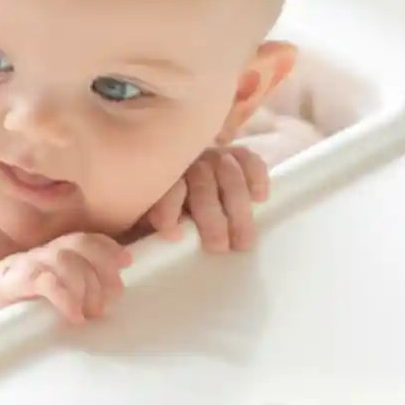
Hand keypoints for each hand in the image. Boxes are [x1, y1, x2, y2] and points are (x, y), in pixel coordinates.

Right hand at [0, 233, 133, 325]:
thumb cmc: (9, 311)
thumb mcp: (45, 298)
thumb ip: (72, 291)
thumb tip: (108, 298)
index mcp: (47, 256)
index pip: (82, 240)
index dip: (107, 247)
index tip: (127, 262)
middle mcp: (36, 256)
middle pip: (78, 246)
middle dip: (101, 269)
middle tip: (108, 301)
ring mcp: (21, 267)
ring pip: (63, 260)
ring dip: (85, 286)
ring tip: (90, 312)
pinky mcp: (7, 285)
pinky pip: (42, 281)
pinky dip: (64, 297)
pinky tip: (73, 315)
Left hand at [143, 145, 269, 252]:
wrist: (189, 185)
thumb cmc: (164, 212)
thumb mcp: (145, 220)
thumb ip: (146, 227)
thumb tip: (152, 244)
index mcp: (159, 178)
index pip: (164, 188)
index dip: (168, 209)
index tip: (174, 235)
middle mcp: (187, 162)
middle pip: (201, 184)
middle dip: (211, 219)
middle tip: (220, 248)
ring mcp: (213, 157)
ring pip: (228, 174)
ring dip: (237, 209)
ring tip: (243, 242)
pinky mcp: (236, 156)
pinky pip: (249, 160)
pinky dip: (256, 177)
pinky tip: (259, 199)